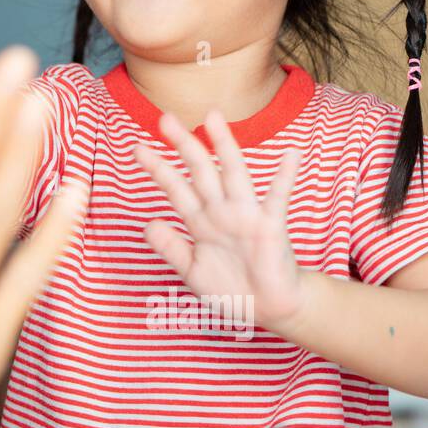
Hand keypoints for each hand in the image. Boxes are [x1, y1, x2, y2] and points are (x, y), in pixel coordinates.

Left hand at [129, 109, 305, 333]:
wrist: (268, 310)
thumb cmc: (231, 288)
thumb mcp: (192, 270)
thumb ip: (171, 247)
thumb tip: (148, 223)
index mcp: (200, 221)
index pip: (175, 188)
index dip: (157, 168)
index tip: (137, 147)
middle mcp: (221, 211)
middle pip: (200, 171)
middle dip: (184, 145)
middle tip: (164, 118)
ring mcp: (247, 215)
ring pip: (234, 173)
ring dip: (224, 145)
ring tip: (213, 117)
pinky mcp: (271, 227)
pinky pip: (278, 198)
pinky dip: (285, 176)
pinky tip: (291, 154)